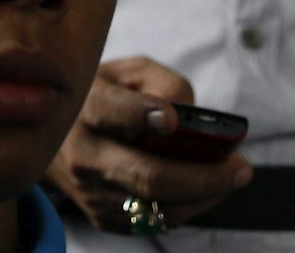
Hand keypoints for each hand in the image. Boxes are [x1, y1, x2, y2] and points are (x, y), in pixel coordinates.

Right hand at [46, 55, 252, 233]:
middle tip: (240, 168)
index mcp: (85, 106)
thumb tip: (187, 113)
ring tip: (233, 178)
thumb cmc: (104, 97)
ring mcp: (92, 192)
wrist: (53, 140)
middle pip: (147, 176)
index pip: (109, 110)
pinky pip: (155, 222)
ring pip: (157, 208)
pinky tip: (207, 190)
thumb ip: (159, 80)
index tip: (174, 119)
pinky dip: (189, 208)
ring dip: (205, 197)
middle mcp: (84, 153)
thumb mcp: (125, 72)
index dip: (140, 114)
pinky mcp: (103, 217)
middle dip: (203, 176)